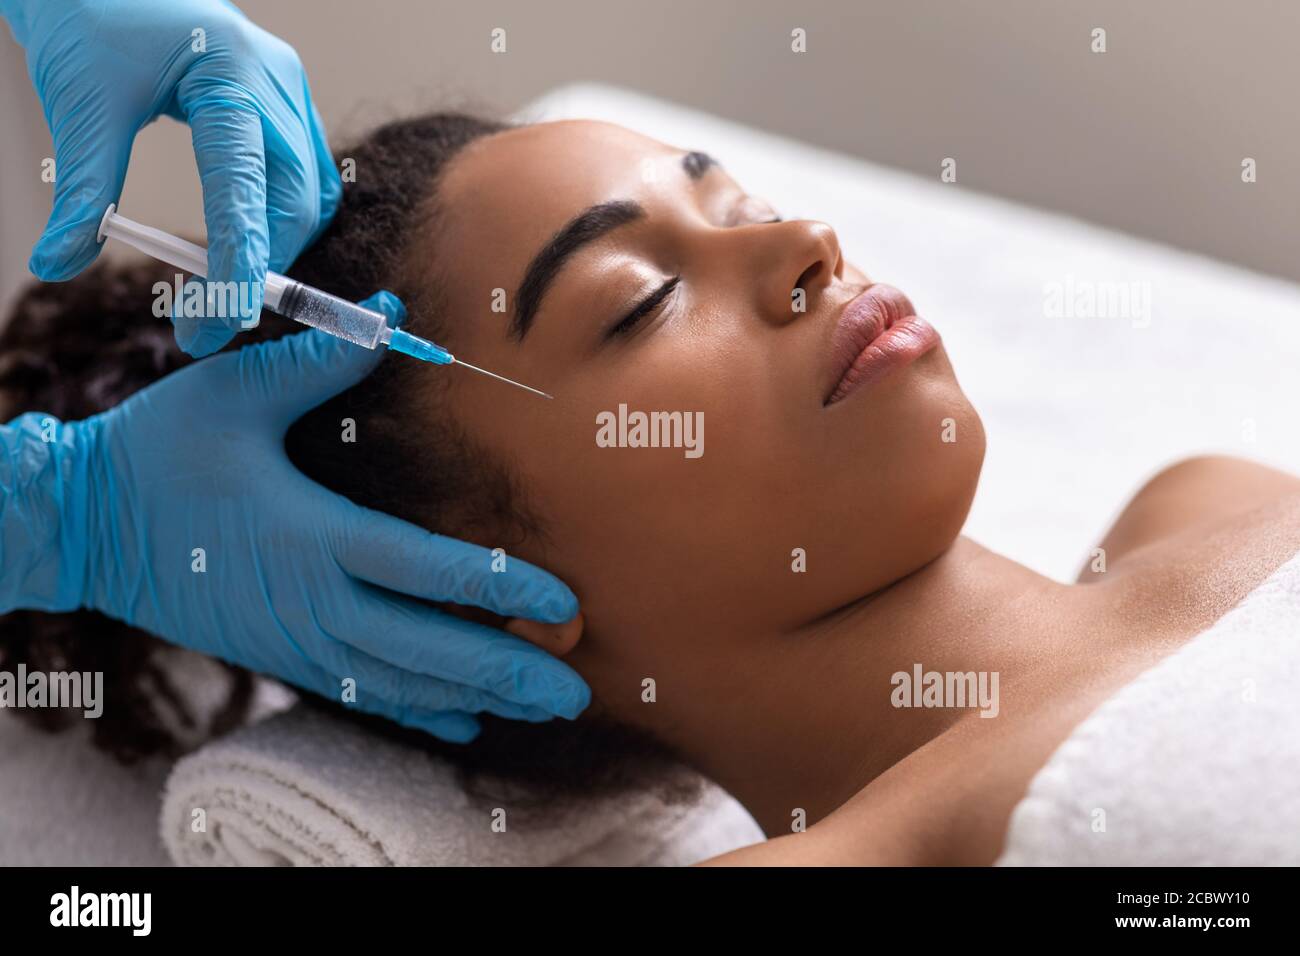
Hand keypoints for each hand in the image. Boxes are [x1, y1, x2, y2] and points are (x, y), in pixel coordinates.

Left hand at [2, 0, 340, 355]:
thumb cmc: (89, 20)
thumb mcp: (81, 106)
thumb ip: (81, 192)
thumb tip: (59, 263)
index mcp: (231, 74)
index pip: (246, 192)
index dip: (237, 269)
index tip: (212, 327)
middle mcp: (276, 83)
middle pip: (294, 205)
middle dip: (260, 269)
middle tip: (207, 320)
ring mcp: (290, 91)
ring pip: (311, 198)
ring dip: (276, 248)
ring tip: (224, 285)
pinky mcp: (288, 102)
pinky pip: (308, 178)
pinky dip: (283, 220)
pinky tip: (250, 241)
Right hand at [63, 293, 588, 741]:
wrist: (81, 526)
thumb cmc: (157, 452)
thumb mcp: (232, 393)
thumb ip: (319, 360)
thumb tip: (393, 311)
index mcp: (311, 536)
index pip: (423, 570)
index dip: (498, 587)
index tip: (561, 600)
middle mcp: (312, 602)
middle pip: (427, 648)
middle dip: (507, 670)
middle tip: (574, 688)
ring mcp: (295, 640)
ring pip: (402, 681)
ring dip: (476, 695)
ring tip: (542, 704)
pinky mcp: (280, 656)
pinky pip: (362, 694)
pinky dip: (417, 708)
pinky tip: (465, 720)